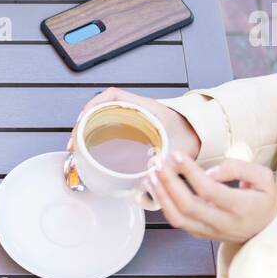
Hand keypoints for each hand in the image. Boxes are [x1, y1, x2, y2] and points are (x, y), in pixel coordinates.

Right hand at [67, 87, 200, 160]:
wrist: (202, 134)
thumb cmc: (191, 135)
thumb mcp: (178, 149)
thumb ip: (168, 165)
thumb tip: (153, 181)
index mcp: (144, 107)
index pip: (112, 96)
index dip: (93, 106)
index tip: (82, 120)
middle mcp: (135, 110)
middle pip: (100, 109)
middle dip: (82, 124)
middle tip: (74, 144)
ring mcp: (132, 119)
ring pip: (102, 119)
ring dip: (87, 131)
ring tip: (78, 148)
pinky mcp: (132, 129)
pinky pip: (109, 128)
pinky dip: (97, 136)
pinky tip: (91, 150)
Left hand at [147, 153, 276, 244]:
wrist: (265, 229)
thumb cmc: (263, 199)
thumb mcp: (263, 178)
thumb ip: (238, 169)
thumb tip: (210, 171)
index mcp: (241, 207)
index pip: (209, 190)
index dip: (191, 172)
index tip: (178, 155)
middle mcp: (223, 223)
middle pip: (188, 206)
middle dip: (169, 183)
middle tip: (158, 163)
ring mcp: (210, 232)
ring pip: (178, 218)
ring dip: (161, 196)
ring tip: (151, 175)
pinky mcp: (200, 234)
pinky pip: (177, 222)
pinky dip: (164, 205)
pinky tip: (157, 187)